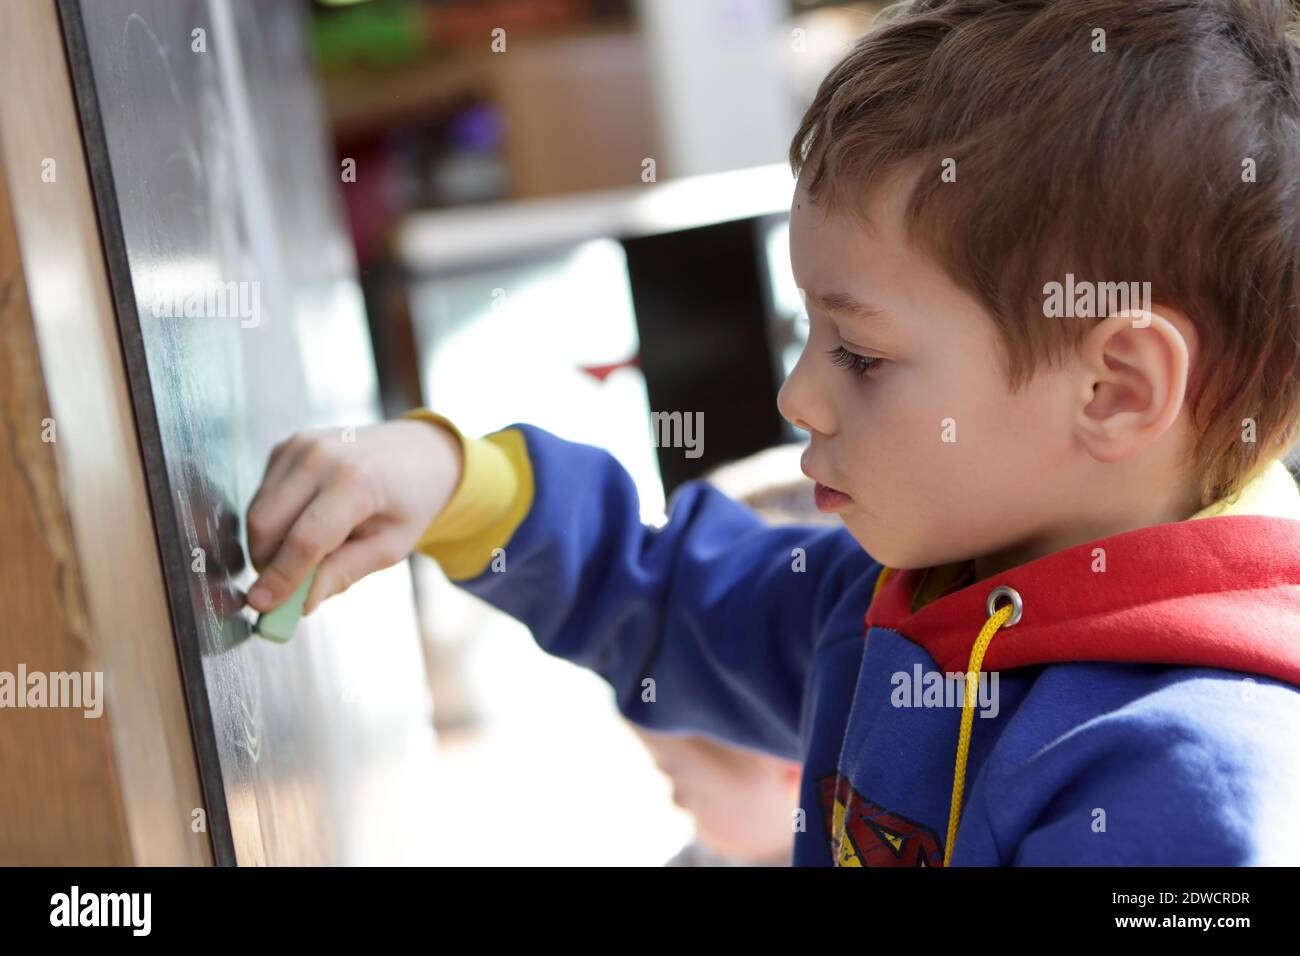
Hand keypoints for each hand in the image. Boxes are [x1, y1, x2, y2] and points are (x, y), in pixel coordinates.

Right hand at [245, 419, 462, 614]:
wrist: (415, 450)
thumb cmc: (408, 502)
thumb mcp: (391, 546)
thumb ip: (345, 572)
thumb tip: (301, 603)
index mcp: (356, 482)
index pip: (305, 540)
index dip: (281, 578)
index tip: (262, 607)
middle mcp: (320, 456)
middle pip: (265, 524)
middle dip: (267, 564)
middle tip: (286, 588)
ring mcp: (298, 446)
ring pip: (257, 511)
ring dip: (269, 545)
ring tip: (309, 551)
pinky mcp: (285, 447)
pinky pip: (262, 497)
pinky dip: (274, 522)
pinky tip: (307, 522)